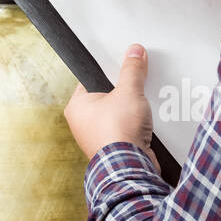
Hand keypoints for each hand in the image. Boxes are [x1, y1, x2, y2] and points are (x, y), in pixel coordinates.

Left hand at [63, 44, 160, 173]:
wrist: (130, 166)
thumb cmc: (117, 134)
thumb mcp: (128, 91)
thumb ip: (132, 70)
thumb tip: (134, 53)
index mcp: (76, 106)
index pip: (91, 79)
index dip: (109, 72)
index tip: (122, 66)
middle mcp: (82, 123)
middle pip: (107, 96)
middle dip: (123, 92)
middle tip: (133, 88)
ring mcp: (97, 137)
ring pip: (117, 114)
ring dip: (131, 111)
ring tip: (138, 108)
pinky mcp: (113, 148)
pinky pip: (125, 129)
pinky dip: (135, 126)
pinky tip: (143, 124)